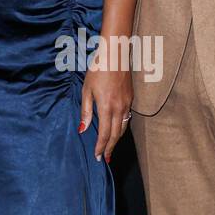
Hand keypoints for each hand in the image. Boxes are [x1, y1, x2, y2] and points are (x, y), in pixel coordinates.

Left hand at [80, 49, 132, 163]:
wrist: (115, 55)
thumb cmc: (98, 70)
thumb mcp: (87, 90)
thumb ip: (86, 111)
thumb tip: (82, 129)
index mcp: (107, 107)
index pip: (104, 134)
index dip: (101, 147)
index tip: (98, 156)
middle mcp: (119, 108)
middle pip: (115, 135)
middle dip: (110, 148)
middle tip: (105, 159)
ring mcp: (127, 104)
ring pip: (123, 128)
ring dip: (116, 140)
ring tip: (110, 148)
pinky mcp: (131, 99)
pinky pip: (126, 119)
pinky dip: (121, 129)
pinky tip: (116, 131)